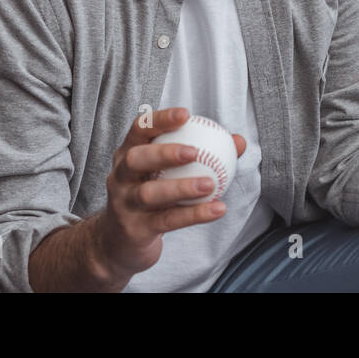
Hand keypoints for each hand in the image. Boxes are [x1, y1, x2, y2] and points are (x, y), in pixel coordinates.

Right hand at [92, 107, 246, 282]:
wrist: (122, 242)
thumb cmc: (153, 198)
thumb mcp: (170, 174)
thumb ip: (203, 155)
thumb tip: (238, 141)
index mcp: (128, 155)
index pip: (139, 129)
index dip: (160, 120)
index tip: (186, 114)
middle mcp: (120, 177)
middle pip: (136, 159)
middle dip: (164, 152)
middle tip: (194, 152)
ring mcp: (123, 204)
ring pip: (149, 193)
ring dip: (182, 187)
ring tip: (210, 184)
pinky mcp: (134, 230)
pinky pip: (166, 221)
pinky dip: (194, 214)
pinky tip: (218, 208)